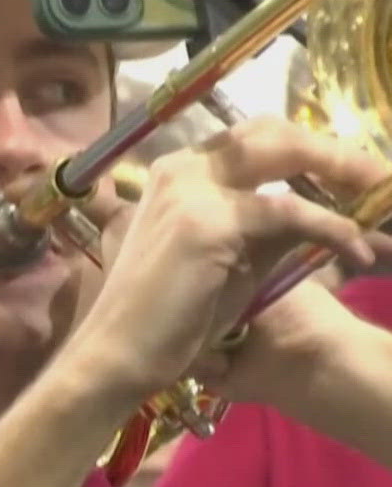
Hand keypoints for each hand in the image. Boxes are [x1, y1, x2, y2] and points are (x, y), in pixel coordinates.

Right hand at [61, 116, 383, 402]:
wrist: (122, 353)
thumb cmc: (168, 315)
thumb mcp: (227, 258)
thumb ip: (264, 227)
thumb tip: (323, 211)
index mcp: (177, 172)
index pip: (255, 139)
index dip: (308, 150)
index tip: (351, 173)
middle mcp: (181, 168)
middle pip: (273, 133)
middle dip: (334, 151)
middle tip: (378, 177)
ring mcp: (191, 189)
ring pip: (287, 156)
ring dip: (346, 174)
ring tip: (383, 199)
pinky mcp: (209, 221)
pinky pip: (291, 212)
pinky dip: (333, 228)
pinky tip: (358, 250)